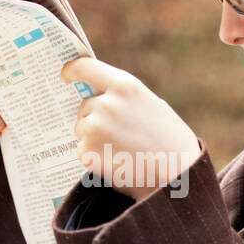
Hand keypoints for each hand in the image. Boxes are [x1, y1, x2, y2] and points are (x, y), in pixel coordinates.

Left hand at [59, 56, 201, 201]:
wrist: (177, 175)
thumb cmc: (172, 141)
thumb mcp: (153, 105)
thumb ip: (125, 98)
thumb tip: (103, 99)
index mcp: (124, 86)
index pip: (85, 68)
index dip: (72, 71)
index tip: (66, 75)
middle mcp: (106, 103)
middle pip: (85, 106)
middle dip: (95, 117)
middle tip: (120, 135)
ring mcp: (94, 128)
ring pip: (83, 129)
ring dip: (94, 138)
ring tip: (122, 150)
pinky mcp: (87, 152)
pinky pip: (83, 150)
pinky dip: (94, 157)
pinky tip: (116, 161)